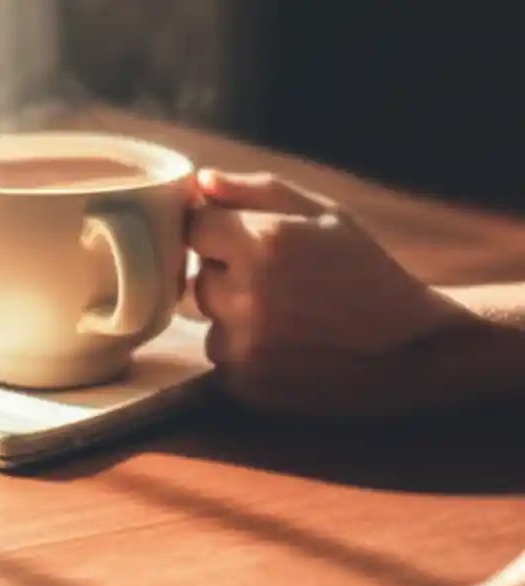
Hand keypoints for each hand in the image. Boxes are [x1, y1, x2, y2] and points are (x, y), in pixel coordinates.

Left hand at [187, 169, 476, 414]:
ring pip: (209, 319)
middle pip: (198, 276)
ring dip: (234, 315)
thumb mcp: (323, 215)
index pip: (197, 228)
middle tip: (281, 281)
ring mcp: (242, 345)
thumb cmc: (364, 270)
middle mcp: (245, 295)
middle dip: (229, 273)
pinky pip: (222, 357)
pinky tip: (287, 345)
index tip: (254, 241)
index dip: (222, 232)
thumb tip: (200, 181)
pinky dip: (245, 350)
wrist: (408, 347)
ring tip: (288, 315)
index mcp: (263, 243)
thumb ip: (256, 191)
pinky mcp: (243, 383)